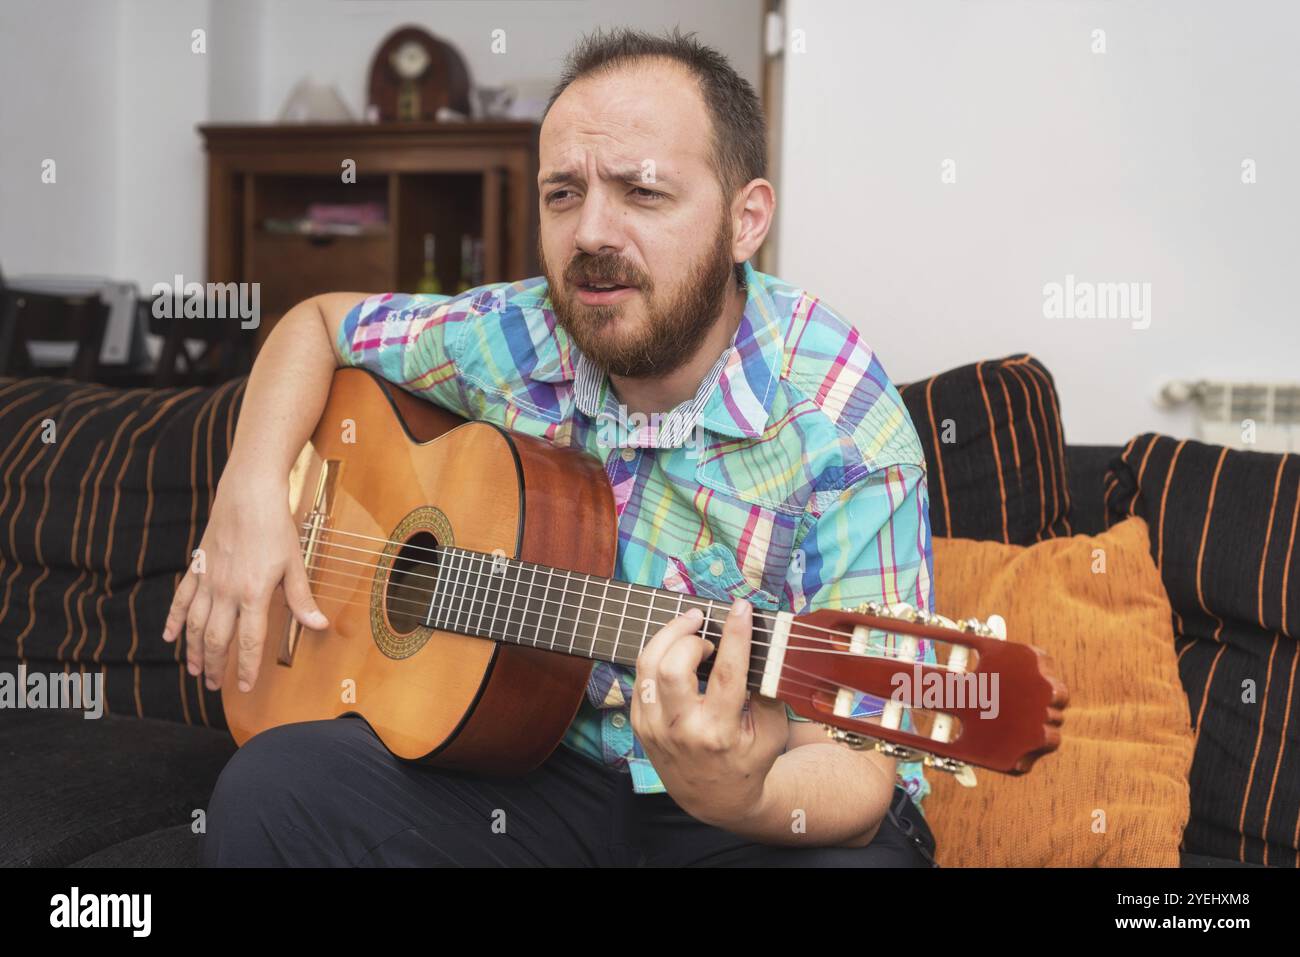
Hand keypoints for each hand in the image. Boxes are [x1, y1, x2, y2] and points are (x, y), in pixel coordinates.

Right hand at [161, 465, 326, 692]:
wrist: (248, 494)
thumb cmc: (276, 527)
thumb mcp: (295, 564)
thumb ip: (301, 599)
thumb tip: (319, 625)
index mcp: (254, 594)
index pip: (250, 642)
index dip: (247, 667)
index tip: (246, 687)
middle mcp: (226, 592)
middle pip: (217, 639)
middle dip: (215, 666)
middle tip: (214, 685)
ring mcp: (208, 580)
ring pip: (195, 624)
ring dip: (194, 650)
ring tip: (194, 670)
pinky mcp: (197, 568)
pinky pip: (182, 600)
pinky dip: (174, 620)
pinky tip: (170, 637)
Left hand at [632, 598, 789, 828]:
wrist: (713, 799)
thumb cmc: (748, 761)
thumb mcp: (771, 733)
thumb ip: (768, 692)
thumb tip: (763, 646)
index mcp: (718, 733)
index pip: (727, 674)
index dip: (735, 635)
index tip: (741, 608)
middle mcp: (682, 730)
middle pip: (672, 667)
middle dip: (690, 636)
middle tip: (708, 631)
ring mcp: (654, 728)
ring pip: (647, 666)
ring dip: (668, 636)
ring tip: (690, 626)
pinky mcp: (640, 724)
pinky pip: (641, 676)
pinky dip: (658, 655)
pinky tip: (675, 649)